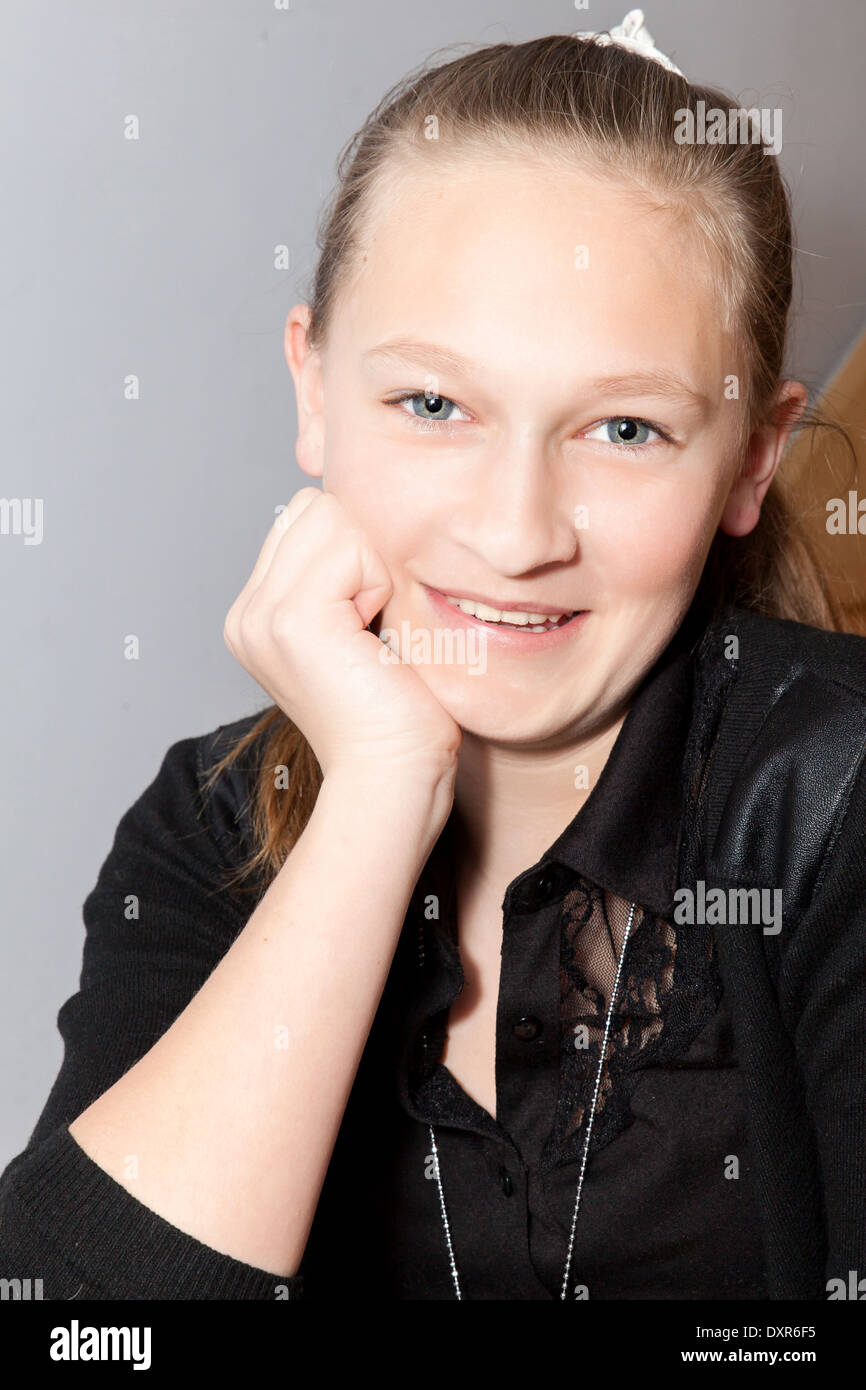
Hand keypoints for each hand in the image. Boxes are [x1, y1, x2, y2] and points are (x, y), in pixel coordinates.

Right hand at [223, 488, 461, 787]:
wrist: (391, 778)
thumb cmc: (396, 714)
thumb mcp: (359, 630)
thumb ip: (341, 575)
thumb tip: (359, 514)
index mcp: (255, 615)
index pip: (306, 515)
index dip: (355, 552)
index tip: (365, 621)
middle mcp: (246, 614)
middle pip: (315, 507)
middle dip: (361, 553)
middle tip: (371, 628)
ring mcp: (261, 616)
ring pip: (333, 518)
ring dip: (372, 569)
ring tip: (371, 634)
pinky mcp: (292, 620)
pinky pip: (353, 548)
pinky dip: (380, 585)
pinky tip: (374, 639)